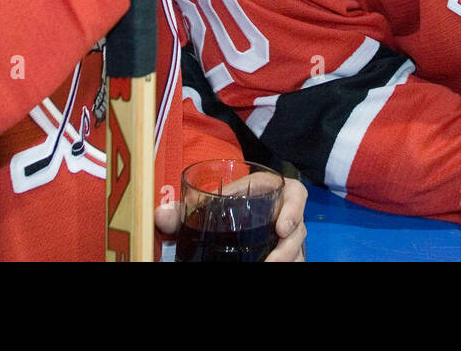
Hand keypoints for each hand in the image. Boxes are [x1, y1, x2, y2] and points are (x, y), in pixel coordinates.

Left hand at [154, 174, 306, 261]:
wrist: (221, 227)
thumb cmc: (218, 209)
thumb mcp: (200, 209)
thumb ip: (180, 212)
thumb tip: (161, 215)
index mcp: (268, 193)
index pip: (293, 192)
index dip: (294, 207)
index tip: (282, 227)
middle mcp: (282, 214)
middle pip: (299, 226)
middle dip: (291, 245)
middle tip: (274, 259)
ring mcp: (284, 236)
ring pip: (298, 248)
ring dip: (289, 258)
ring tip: (271, 267)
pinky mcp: (282, 252)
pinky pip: (294, 260)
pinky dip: (288, 264)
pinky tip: (274, 269)